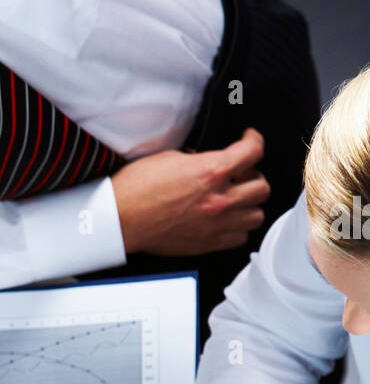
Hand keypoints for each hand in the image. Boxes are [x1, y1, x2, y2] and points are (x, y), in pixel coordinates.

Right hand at [112, 128, 268, 255]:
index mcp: (210, 172)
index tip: (250, 140)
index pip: (253, 152)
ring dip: (249, 204)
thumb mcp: (170, 158)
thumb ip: (199, 159)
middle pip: (262, 187)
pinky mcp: (208, 242)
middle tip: (241, 173)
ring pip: (257, 214)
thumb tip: (210, 161)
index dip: (255, 141)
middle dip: (253, 175)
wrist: (120, 218)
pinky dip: (238, 227)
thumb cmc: (136, 189)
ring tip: (236, 198)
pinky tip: (226, 219)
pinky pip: (240, 237)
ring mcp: (216, 224)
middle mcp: (219, 199)